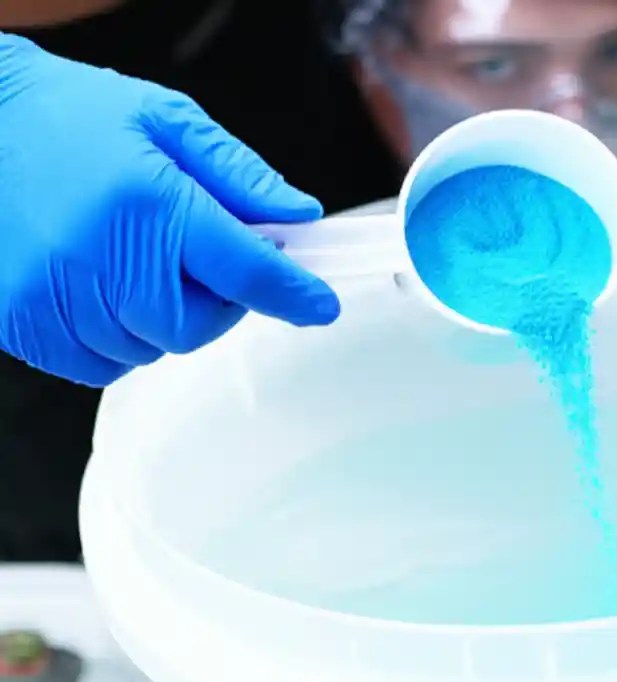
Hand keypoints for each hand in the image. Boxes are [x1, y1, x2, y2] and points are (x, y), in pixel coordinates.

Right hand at [0, 33, 339, 387]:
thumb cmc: (69, 116)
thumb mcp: (165, 121)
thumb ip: (238, 175)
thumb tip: (299, 216)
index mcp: (146, 201)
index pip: (244, 269)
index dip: (292, 294)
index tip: (321, 305)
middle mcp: (97, 255)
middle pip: (195, 326)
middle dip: (217, 303)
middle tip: (202, 262)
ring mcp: (50, 295)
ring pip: (148, 350)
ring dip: (163, 319)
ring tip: (138, 262)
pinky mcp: (18, 320)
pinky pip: (97, 365)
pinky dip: (117, 340)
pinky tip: (103, 289)